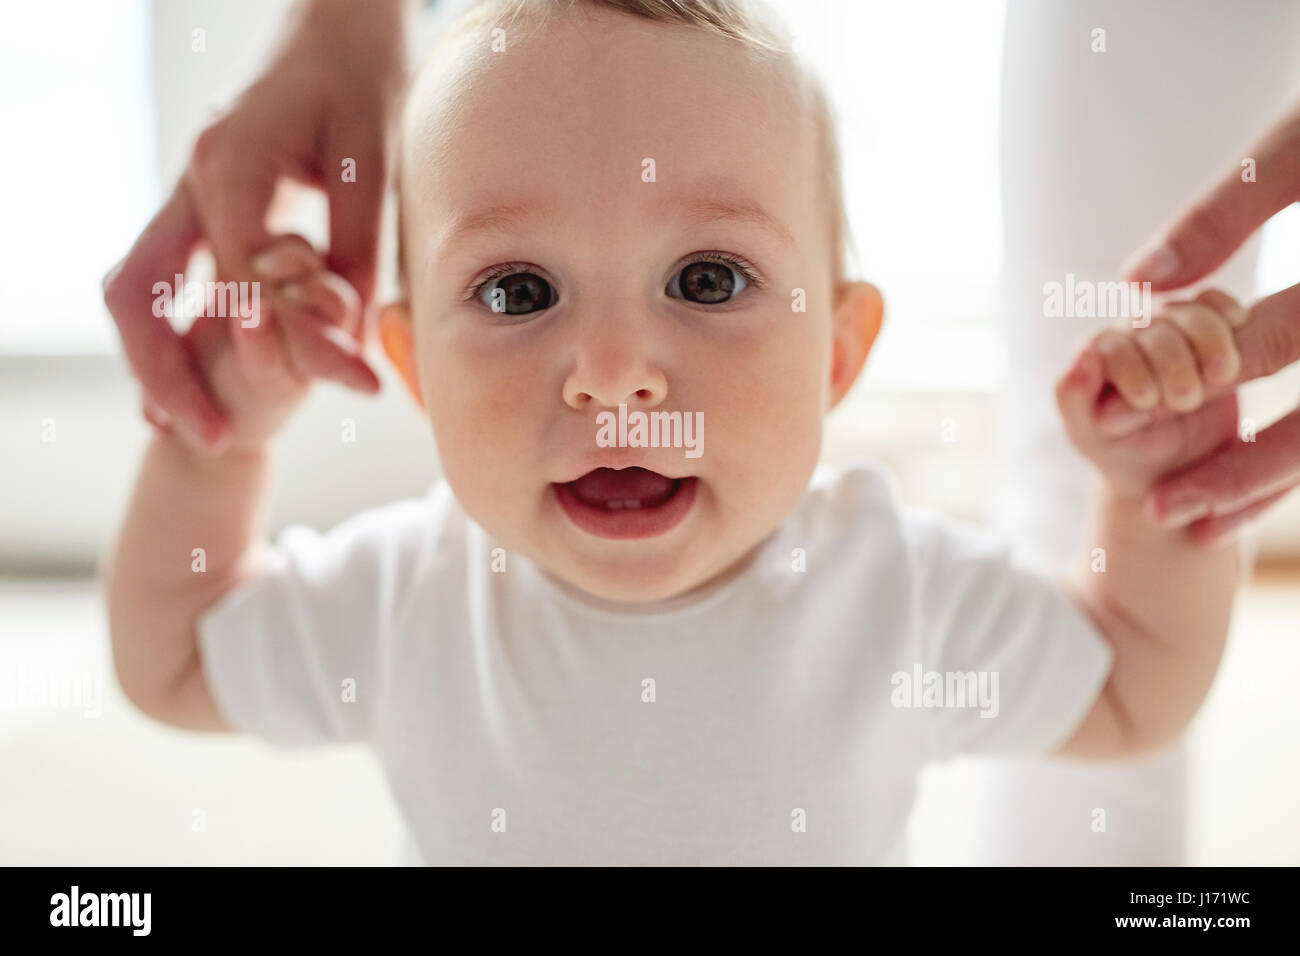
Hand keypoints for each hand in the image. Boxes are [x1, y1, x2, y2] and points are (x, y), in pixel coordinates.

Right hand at [103, 0, 405, 453]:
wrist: (335, 28)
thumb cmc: (362, 83)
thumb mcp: (376, 162)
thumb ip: (357, 249)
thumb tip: (351, 339)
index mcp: (232, 163)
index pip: (240, 277)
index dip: (280, 341)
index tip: (332, 388)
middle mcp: (192, 178)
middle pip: (139, 290)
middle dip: (164, 371)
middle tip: (208, 437)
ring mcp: (184, 189)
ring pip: (135, 287)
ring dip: (152, 359)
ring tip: (187, 426)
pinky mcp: (196, 203)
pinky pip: (158, 277)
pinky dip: (163, 332)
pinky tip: (184, 384)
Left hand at [1056, 290, 1247, 539]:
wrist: (1174, 471)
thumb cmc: (1123, 453)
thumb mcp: (1089, 437)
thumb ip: (1072, 398)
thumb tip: (1082, 355)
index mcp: (1093, 355)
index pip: (1110, 345)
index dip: (1130, 368)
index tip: (1146, 401)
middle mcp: (1129, 333)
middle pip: (1153, 325)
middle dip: (1172, 361)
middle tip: (1185, 400)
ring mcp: (1170, 326)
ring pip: (1189, 312)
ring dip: (1208, 340)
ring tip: (1219, 377)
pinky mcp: (1208, 328)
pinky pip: (1217, 303)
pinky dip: (1228, 312)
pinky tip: (1237, 332)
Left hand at [1122, 99, 1299, 539]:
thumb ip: (1231, 207)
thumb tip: (1141, 283)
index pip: (1288, 337)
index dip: (1213, 376)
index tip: (1135, 420)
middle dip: (1246, 470)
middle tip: (1161, 510)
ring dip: (1273, 480)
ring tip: (1199, 524)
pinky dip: (1294, 461)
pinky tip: (1249, 489)